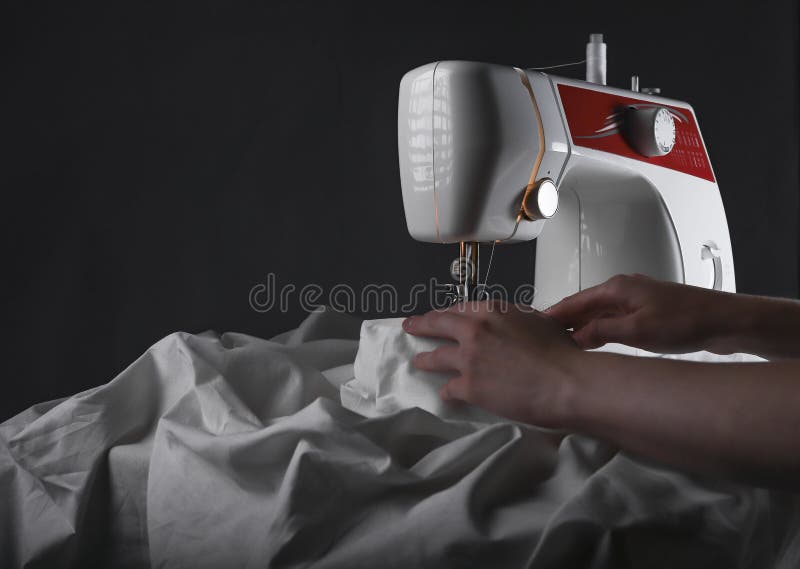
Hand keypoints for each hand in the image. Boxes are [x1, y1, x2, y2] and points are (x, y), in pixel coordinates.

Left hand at [403, 301, 581, 427]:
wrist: (566, 382)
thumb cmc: (562, 353)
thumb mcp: (538, 321)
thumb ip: (515, 320)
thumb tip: (509, 327)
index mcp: (492, 310)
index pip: (459, 308)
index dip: (446, 313)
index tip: (439, 315)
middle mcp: (475, 330)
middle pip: (437, 324)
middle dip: (421, 325)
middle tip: (410, 327)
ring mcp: (468, 358)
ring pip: (435, 357)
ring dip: (425, 359)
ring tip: (418, 361)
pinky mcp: (468, 386)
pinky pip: (448, 388)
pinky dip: (446, 392)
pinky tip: (445, 394)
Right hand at [546, 274, 733, 353]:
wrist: (724, 322)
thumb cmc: (688, 321)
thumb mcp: (636, 331)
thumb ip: (601, 332)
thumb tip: (577, 336)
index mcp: (617, 289)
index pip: (574, 301)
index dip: (553, 315)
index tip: (535, 325)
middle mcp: (624, 290)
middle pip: (584, 306)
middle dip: (564, 322)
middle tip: (544, 339)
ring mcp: (636, 301)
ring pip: (598, 314)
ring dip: (582, 327)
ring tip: (564, 344)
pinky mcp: (646, 313)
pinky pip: (613, 320)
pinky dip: (599, 330)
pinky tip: (595, 343)